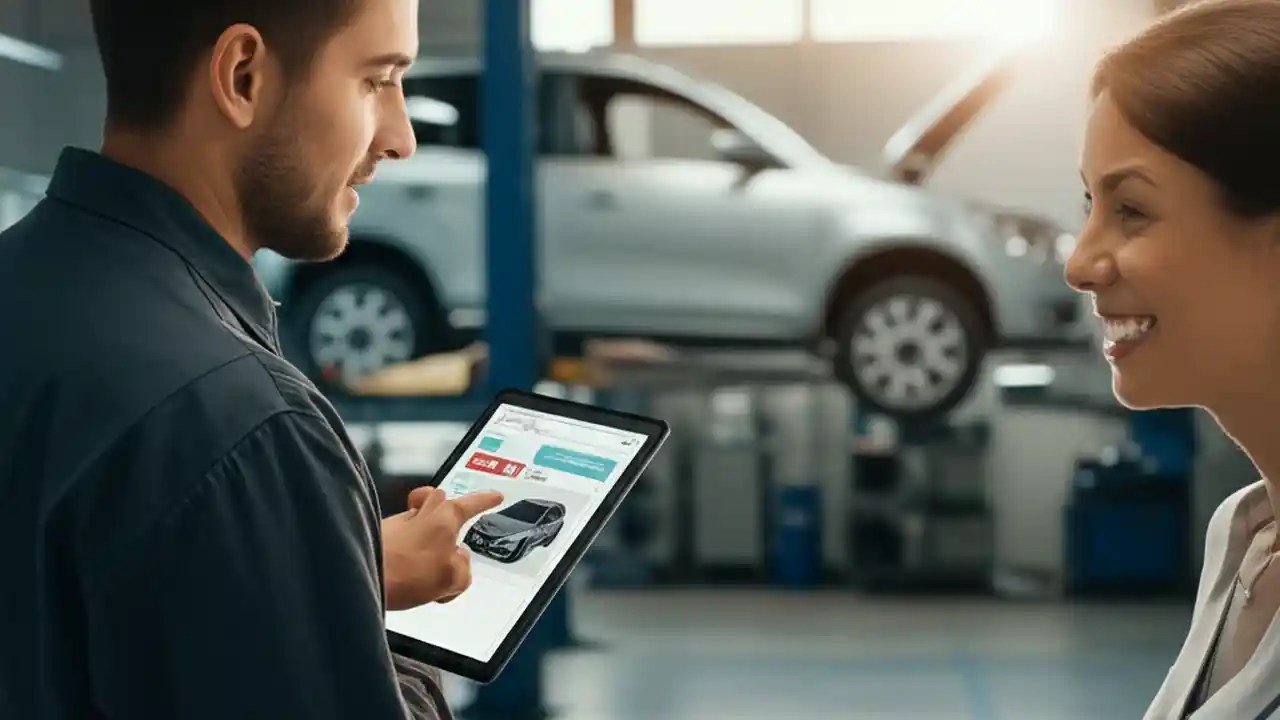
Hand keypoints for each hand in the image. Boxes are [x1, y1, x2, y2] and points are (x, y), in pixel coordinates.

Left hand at [382, 487, 503, 610]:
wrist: (361, 577)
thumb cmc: (406, 573)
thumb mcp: (453, 579)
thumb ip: (463, 569)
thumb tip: (459, 562)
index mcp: (445, 517)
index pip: (472, 503)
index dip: (486, 500)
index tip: (494, 496)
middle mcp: (422, 513)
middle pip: (440, 500)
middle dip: (448, 509)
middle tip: (454, 529)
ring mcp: (399, 523)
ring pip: (420, 520)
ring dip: (426, 539)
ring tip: (427, 571)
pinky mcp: (381, 536)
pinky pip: (402, 538)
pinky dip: (409, 554)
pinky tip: (407, 579)